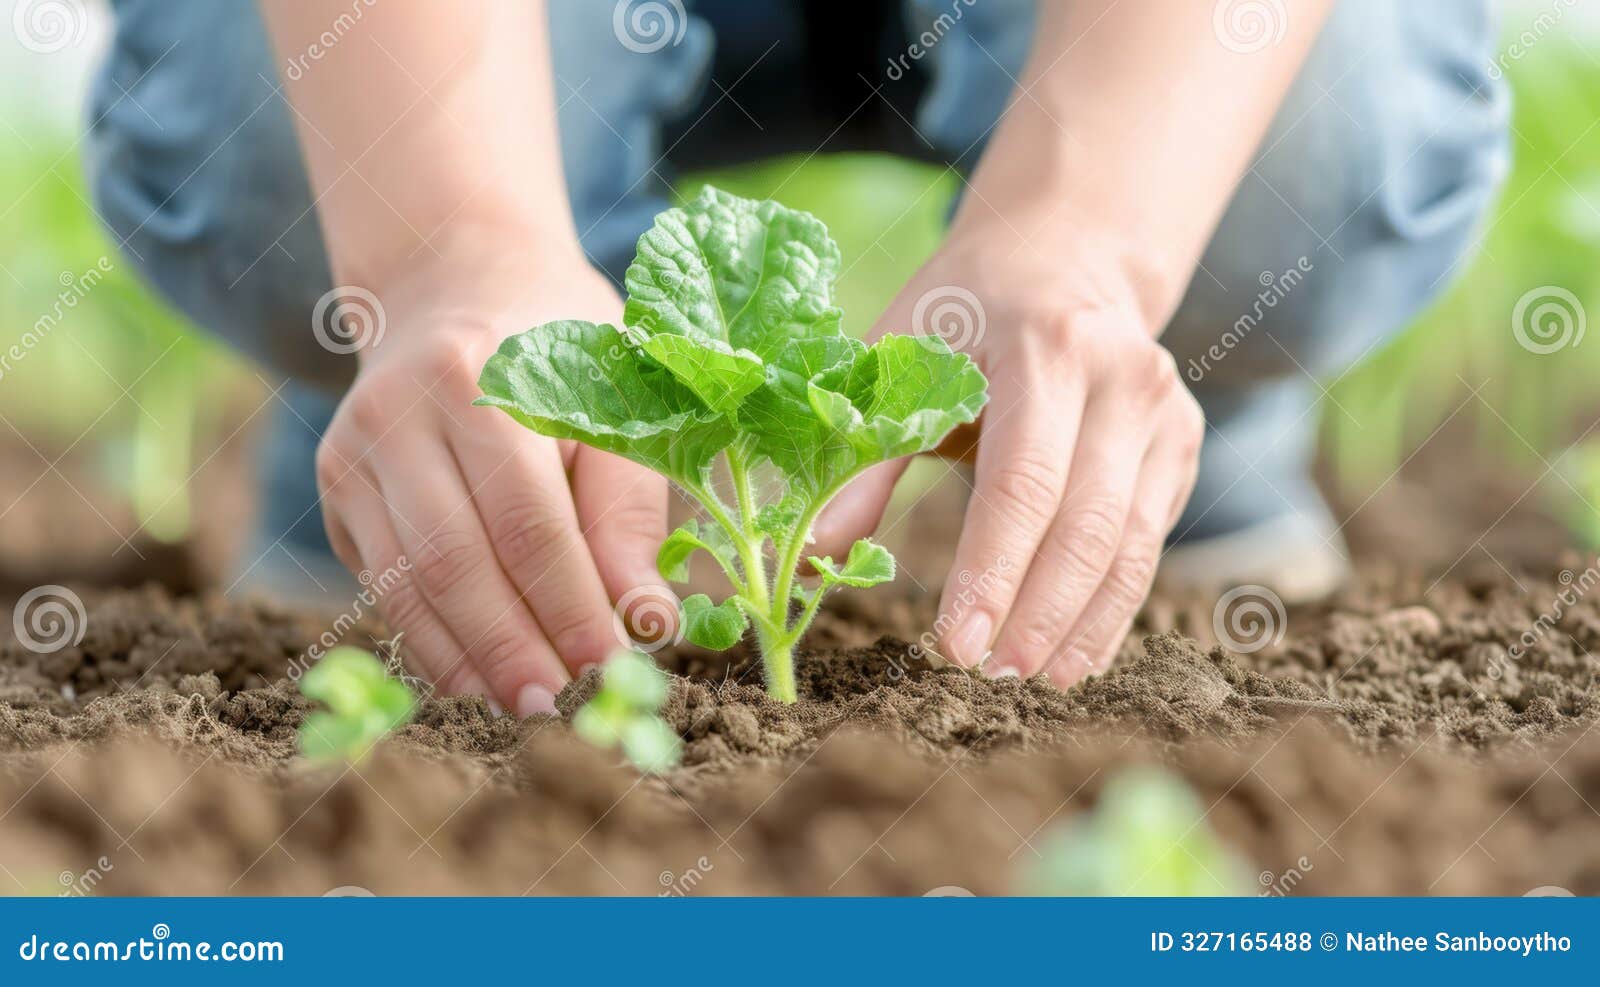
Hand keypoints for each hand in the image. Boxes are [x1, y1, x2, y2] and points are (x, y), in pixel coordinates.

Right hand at [315, 260, 673, 715]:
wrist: (461, 285)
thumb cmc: (564, 349)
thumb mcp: (618, 402)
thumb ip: (629, 511)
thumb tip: (645, 623)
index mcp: (480, 376)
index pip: (527, 519)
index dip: (569, 604)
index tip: (613, 667)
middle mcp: (400, 411)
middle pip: (456, 558)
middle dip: (513, 645)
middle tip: (563, 708)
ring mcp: (354, 450)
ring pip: (409, 581)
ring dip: (470, 657)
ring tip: (525, 706)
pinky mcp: (336, 486)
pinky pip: (384, 583)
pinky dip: (433, 641)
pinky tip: (479, 680)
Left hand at [812, 222, 1202, 686]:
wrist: (1060, 254)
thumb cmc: (960, 311)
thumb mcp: (897, 354)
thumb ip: (861, 455)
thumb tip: (808, 559)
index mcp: (1046, 347)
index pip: (1024, 482)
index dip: (990, 573)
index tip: (954, 647)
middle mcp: (1124, 377)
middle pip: (1087, 524)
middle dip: (1036, 614)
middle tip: (987, 679)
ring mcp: (1166, 413)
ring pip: (1130, 545)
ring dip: (1079, 625)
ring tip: (1029, 683)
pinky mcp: (1183, 445)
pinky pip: (1149, 544)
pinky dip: (1111, 608)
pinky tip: (1070, 654)